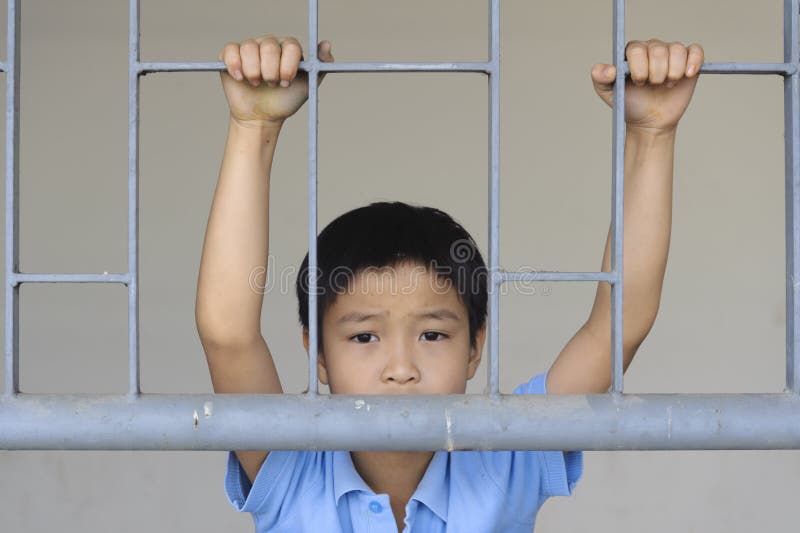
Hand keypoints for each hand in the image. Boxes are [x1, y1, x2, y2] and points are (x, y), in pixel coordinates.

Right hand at [217, 35, 333, 127]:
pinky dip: (235, 65)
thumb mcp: (308, 85)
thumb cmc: (286, 100)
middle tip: (272, 85)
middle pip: (269, 45)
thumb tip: (326, 44)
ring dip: (254, 71)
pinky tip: (241, 79)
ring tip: (257, 84)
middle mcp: (269, 44)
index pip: (290, 45)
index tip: (286, 82)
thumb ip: (320, 65)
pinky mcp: (230, 56)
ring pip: (249, 48)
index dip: (288, 65)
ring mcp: (250, 48)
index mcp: (288, 48)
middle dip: (271, 71)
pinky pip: (231, 50)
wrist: (263, 117)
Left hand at [591, 39, 703, 133]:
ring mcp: (671, 53)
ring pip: (676, 49)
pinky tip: (686, 76)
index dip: (639, 67)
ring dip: (672, 72)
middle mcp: (652, 48)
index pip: (636, 49)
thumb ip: (600, 79)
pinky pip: (695, 50)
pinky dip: (693, 61)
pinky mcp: (689, 61)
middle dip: (655, 73)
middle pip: (658, 49)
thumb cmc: (629, 104)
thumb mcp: (610, 93)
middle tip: (653, 86)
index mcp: (632, 52)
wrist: (649, 121)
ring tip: (666, 85)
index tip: (639, 83)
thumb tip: (608, 70)